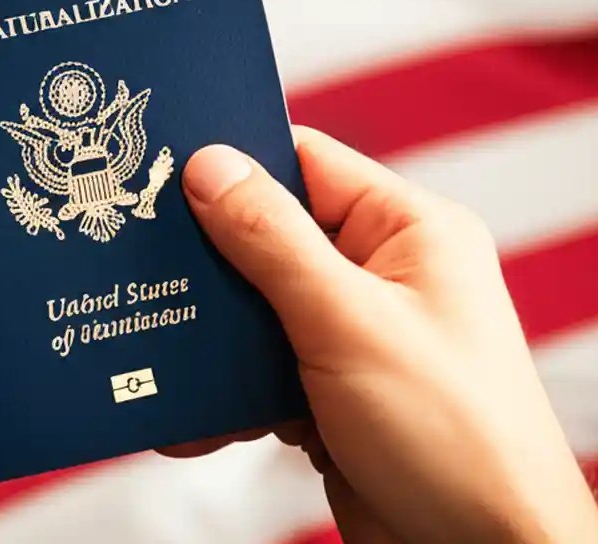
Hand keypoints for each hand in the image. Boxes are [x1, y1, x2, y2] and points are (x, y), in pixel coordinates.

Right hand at [174, 128, 597, 542]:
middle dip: (210, 260)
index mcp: (410, 232)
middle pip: (273, 237)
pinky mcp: (333, 391)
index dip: (239, 164)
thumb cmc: (455, 435)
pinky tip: (190, 414)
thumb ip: (273, 240)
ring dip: (212, 335)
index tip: (165, 172)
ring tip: (155, 347)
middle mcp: (385, 275)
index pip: (309, 164)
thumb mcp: (348, 322)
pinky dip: (226, 391)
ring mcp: (358, 335)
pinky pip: (263, 370)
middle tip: (142, 261)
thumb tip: (211, 167)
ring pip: (259, 308)